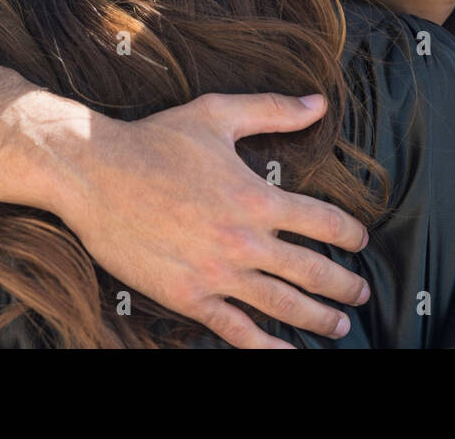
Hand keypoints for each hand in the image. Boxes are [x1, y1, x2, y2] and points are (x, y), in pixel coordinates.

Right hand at [51, 92, 370, 348]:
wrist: (94, 174)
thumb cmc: (155, 141)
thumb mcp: (218, 114)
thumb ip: (273, 109)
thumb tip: (319, 102)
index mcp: (256, 197)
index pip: (322, 222)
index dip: (348, 234)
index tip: (359, 240)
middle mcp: (243, 240)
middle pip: (311, 270)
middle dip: (343, 284)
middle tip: (360, 292)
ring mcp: (216, 272)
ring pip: (281, 304)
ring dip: (317, 317)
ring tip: (339, 325)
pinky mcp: (188, 296)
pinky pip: (235, 329)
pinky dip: (265, 346)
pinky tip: (286, 352)